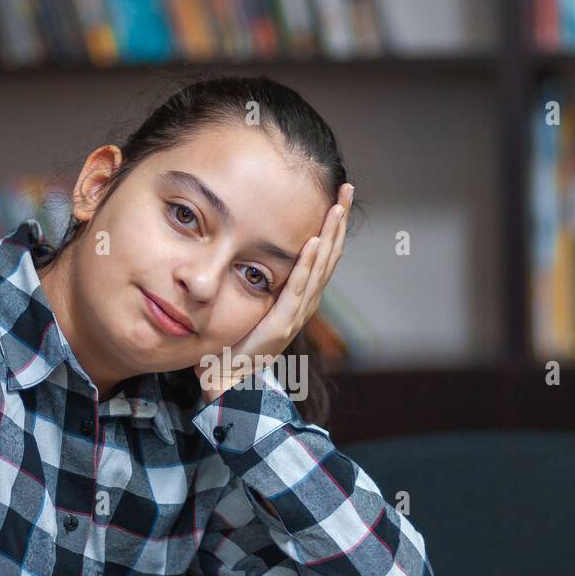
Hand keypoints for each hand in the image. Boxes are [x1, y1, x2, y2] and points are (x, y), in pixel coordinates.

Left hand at [196, 182, 354, 401]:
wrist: (227, 387)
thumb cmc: (234, 347)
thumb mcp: (249, 306)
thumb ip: (257, 284)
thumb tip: (250, 253)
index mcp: (297, 298)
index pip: (320, 256)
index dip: (331, 227)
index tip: (337, 197)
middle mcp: (302, 305)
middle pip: (328, 256)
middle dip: (338, 221)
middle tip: (347, 188)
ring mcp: (294, 315)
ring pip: (318, 269)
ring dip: (330, 236)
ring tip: (337, 206)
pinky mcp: (281, 325)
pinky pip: (297, 289)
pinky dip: (307, 266)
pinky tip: (315, 241)